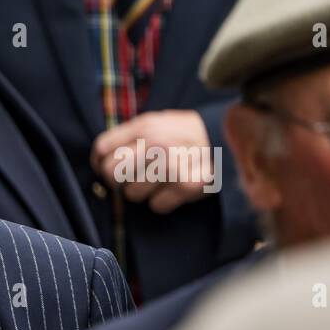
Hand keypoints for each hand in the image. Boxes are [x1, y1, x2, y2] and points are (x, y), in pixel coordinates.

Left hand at [91, 110, 214, 214]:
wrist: (230, 140)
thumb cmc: (185, 135)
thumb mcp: (157, 123)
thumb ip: (129, 137)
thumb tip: (99, 159)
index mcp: (145, 126)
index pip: (102, 149)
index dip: (100, 162)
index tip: (108, 168)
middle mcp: (156, 144)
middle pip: (111, 173)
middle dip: (118, 181)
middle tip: (134, 178)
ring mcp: (172, 165)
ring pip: (131, 194)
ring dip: (143, 192)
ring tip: (160, 180)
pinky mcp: (187, 186)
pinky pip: (156, 206)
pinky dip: (164, 202)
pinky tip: (175, 189)